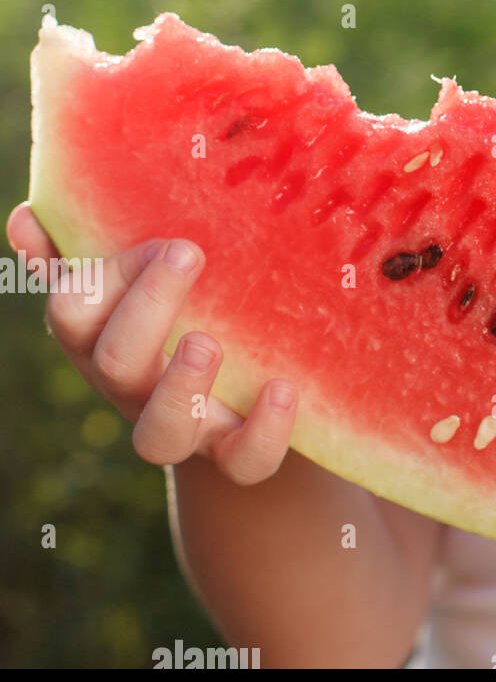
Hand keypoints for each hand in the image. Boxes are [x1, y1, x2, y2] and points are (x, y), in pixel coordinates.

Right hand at [7, 201, 298, 485]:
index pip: (72, 312)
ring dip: (180, 387)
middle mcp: (135, 387)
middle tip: (187, 252)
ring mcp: (185, 427)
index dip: (104, 274)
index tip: (159, 237)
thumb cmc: (190, 312)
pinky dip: (263, 430)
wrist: (249, 397)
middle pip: (114, 363)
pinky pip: (244, 462)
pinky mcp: (237, 453)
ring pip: (159, 436)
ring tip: (207, 342)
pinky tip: (284, 388)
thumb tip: (25, 219)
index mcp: (105, 338)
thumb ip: (88, 251)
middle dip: (146, 306)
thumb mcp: (143, 280)